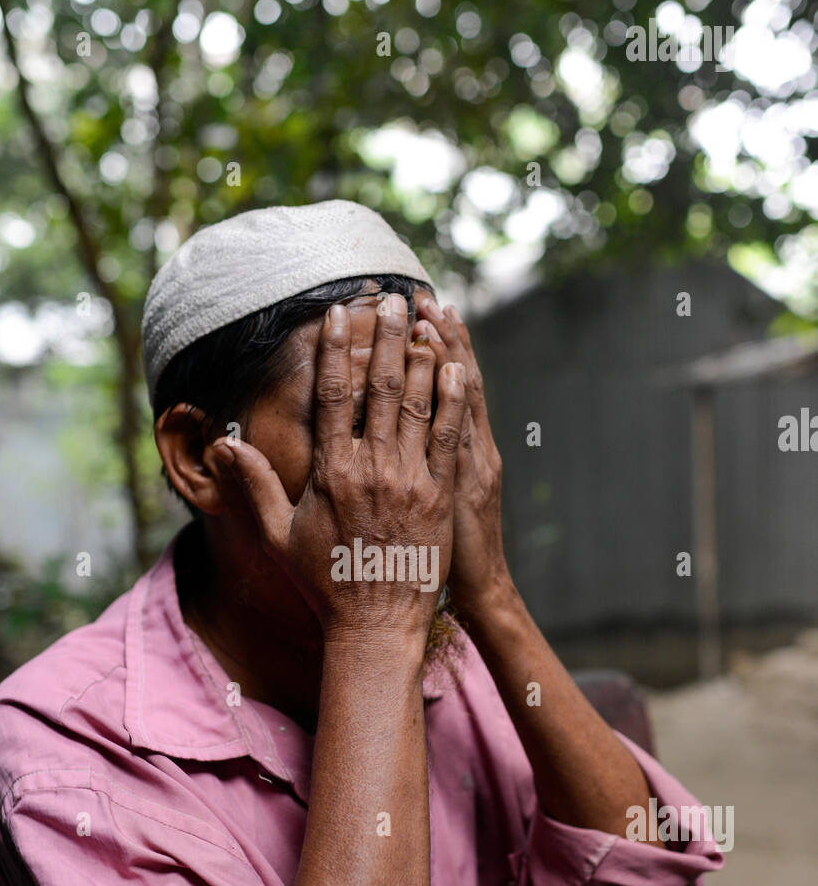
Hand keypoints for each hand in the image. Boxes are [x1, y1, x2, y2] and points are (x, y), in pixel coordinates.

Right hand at [212, 293, 467, 643]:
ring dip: (421, 356)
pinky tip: (454, 368)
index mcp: (330, 473)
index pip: (331, 396)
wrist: (376, 626)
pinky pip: (450, 437)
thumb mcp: (277, 536)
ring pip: (419, 404)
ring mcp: (411, 481)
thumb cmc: (325, 583)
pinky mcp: (442, 495)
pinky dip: (453, 400)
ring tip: (423, 317)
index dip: (334, 350)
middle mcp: (372, 469)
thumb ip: (253, 486)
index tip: (337, 313)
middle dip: (385, 336)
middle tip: (390, 297)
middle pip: (380, 387)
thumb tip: (226, 443)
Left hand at [415, 297, 512, 618]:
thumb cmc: (447, 556)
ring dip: (446, 355)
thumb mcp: (450, 501)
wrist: (471, 591)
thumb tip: (414, 428)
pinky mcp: (460, 485)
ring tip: (431, 314)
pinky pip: (455, 434)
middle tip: (422, 294)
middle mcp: (468, 451)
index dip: (443, 349)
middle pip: (452, 382)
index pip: (450, 389)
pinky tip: (452, 367)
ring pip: (456, 399)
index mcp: (462, 454)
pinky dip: (456, 399)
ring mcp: (466, 465)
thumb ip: (437, 461)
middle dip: (439, 338)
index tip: (428, 310)